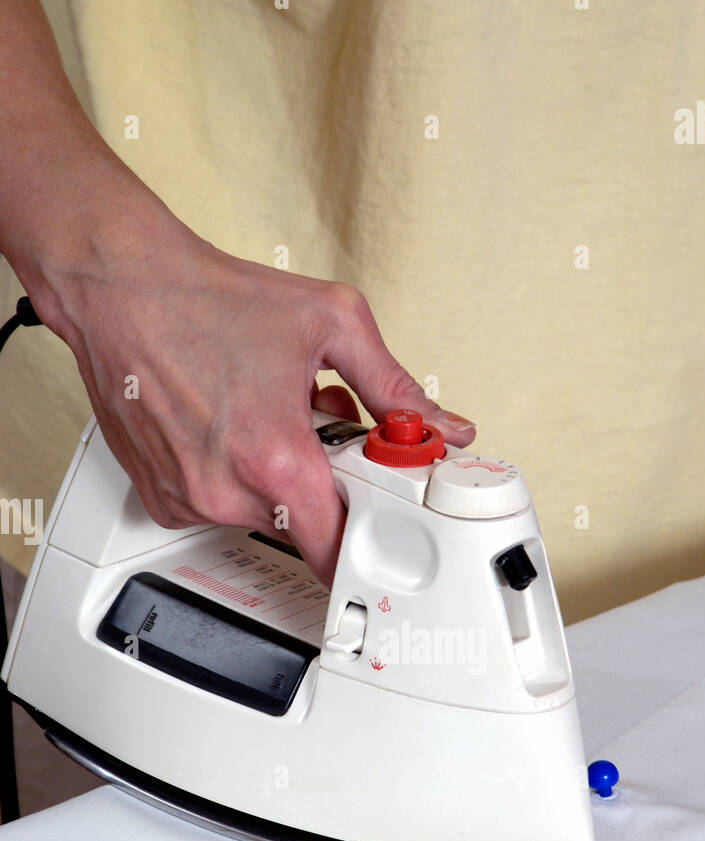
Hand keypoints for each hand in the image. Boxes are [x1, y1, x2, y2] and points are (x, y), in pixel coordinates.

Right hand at [32, 200, 475, 583]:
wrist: (122, 287)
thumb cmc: (209, 299)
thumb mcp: (330, 324)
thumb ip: (394, 387)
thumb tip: (442, 425)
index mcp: (277, 457)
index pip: (337, 549)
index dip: (365, 539)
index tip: (375, 528)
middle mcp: (227, 490)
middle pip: (305, 526)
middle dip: (321, 483)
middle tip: (311, 428)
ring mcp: (189, 499)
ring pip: (261, 517)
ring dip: (274, 480)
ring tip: (261, 416)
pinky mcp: (161, 499)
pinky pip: (218, 508)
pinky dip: (230, 478)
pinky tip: (225, 428)